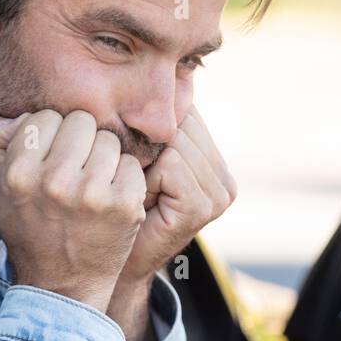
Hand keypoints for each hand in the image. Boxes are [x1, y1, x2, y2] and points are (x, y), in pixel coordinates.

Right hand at [0, 109, 147, 313]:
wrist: (62, 284)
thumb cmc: (26, 228)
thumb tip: (16, 113)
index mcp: (18, 174)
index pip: (45, 117)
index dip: (50, 136)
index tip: (49, 160)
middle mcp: (54, 182)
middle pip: (80, 121)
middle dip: (79, 142)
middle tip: (74, 171)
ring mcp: (92, 194)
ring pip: (108, 140)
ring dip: (103, 159)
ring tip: (92, 186)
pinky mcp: (123, 205)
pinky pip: (132, 163)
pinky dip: (125, 179)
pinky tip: (110, 199)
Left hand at [117, 104, 236, 285]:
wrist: (116, 264)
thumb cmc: (120, 210)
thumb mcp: (140, 162)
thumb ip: (155, 130)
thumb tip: (162, 76)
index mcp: (215, 164)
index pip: (187, 114)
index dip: (152, 128)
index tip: (133, 158)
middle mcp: (225, 179)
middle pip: (182, 125)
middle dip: (148, 143)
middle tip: (130, 176)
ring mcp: (220, 195)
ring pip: (175, 142)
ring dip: (144, 162)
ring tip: (134, 189)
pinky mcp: (204, 206)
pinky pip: (171, 164)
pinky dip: (146, 177)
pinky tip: (139, 199)